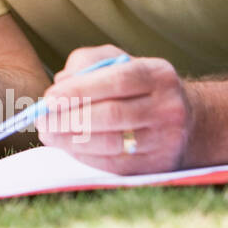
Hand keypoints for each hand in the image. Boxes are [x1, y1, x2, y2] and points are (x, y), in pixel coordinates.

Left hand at [34, 44, 197, 174]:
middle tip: (42, 121)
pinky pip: (115, 164)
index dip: (79, 91)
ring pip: (112, 143)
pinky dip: (85, 156)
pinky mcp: (158, 165)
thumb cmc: (136, 86)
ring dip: (72, 141)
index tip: (49, 99)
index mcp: (158, 74)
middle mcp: (168, 107)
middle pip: (112, 115)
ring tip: (49, 135)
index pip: (117, 81)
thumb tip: (60, 84)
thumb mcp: (117, 62)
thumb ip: (87, 63)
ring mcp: (167, 139)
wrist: (185, 120)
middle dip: (70, 119)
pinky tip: (68, 147)